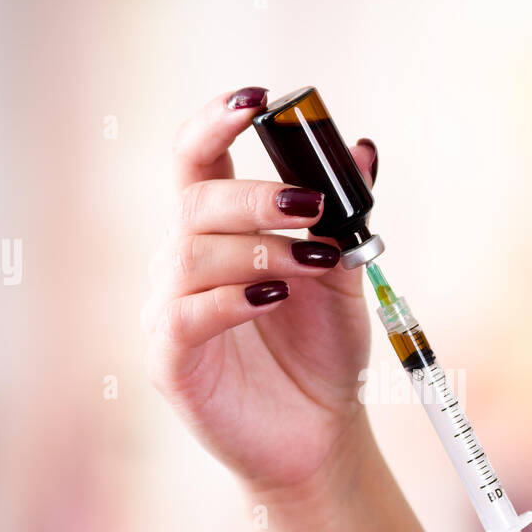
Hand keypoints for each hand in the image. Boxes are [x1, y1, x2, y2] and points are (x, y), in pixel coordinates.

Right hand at [144, 88, 378, 488]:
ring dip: (262, 249)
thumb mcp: (342, 273)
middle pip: (197, 200)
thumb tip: (362, 149)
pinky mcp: (171, 359)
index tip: (257, 99)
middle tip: (312, 207)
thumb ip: (344, 214)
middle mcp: (184, 262)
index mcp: (219, 231)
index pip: (197, 158)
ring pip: (193, 253)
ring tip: (314, 264)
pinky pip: (187, 314)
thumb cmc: (322, 351)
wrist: (322, 431)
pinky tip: (274, 299)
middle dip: (258, 195)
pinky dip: (233, 298)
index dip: (217, 121)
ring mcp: (170, 310)